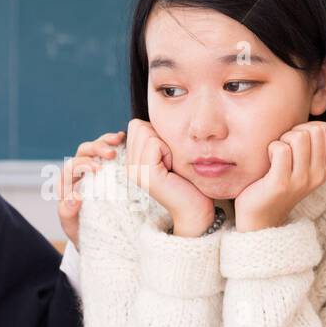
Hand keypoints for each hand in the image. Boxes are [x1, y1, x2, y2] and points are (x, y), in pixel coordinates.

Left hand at [57, 130, 124, 250]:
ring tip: (119, 138)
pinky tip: (126, 141)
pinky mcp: (106, 168)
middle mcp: (77, 172)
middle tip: (111, 152)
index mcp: (66, 182)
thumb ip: (67, 212)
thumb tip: (74, 197)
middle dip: (97, 148)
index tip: (98, 169)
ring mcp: (92, 168)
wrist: (92, 235)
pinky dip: (117, 145)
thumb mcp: (70, 225)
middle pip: (83, 151)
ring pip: (96, 147)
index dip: (83, 164)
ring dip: (107, 141)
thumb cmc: (79, 229)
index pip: (72, 166)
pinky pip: (109, 152)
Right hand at [125, 119, 215, 236]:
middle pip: (138, 125)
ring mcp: (135, 171)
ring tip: (172, 165)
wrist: (196, 209)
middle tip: (171, 160)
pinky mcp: (146, 175)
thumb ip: (158, 138)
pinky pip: (153, 143)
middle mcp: (129, 166)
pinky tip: (173, 168)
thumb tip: (157, 117)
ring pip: (145, 132)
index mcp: (133, 161)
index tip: (168, 155)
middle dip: (159, 136)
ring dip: (165, 144)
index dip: (156, 132)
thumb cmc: (189, 181)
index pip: (136, 125)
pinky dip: (168, 150)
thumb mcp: (171, 154)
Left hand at [234, 122, 325, 231]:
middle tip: (283, 147)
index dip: (309, 127)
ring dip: (282, 139)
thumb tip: (311, 110)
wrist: (260, 217)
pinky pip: (280, 149)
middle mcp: (319, 175)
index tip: (296, 141)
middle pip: (314, 130)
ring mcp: (302, 180)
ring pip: (299, 136)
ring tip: (275, 154)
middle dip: (295, 131)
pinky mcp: (281, 183)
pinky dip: (270, 148)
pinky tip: (267, 160)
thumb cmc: (277, 182)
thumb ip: (310, 144)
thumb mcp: (301, 165)